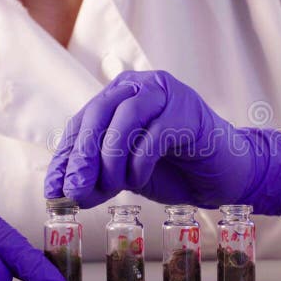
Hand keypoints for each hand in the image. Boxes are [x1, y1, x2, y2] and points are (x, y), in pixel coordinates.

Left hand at [45, 70, 280, 214]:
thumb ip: (99, 177)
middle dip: (81, 155)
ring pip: (125, 118)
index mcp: (121, 97)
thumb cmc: (177, 170)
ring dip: (110, 158)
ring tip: (110, 186)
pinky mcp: (188, 112)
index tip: (53, 190)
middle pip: (98, 113)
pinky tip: (139, 180)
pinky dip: (140, 162)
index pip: (82, 122)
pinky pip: (154, 134)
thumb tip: (65, 193)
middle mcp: (141, 87)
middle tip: (73, 189)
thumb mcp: (128, 175)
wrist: (228, 175)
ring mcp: (167, 95)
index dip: (65, 157)